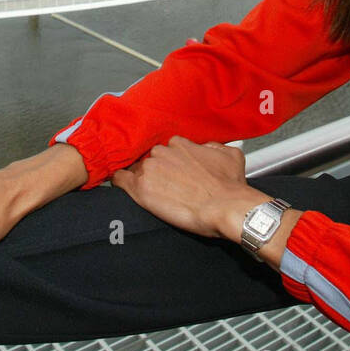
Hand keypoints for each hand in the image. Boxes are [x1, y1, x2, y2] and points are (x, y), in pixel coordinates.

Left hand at [111, 136, 270, 240]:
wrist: (226, 207)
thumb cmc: (230, 186)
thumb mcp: (230, 155)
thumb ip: (212, 146)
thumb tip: (205, 148)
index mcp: (179, 143)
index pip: (166, 149)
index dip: (169, 162)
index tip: (174, 173)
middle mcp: (162, 152)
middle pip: (150, 159)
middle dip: (157, 171)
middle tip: (168, 187)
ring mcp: (149, 169)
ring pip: (137, 170)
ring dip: (143, 179)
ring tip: (156, 194)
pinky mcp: (140, 188)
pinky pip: (120, 179)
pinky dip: (120, 182)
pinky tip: (123, 187)